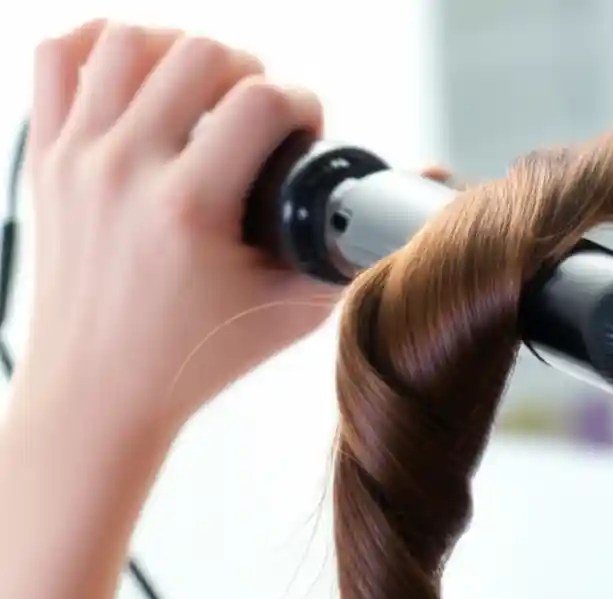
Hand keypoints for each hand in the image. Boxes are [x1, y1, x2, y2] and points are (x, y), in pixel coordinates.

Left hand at [14, 20, 336, 437]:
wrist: (97, 393)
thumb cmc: (196, 359)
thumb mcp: (293, 310)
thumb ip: (352, 251)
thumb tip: (416, 195)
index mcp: (187, 208)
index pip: (262, 101)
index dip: (304, 104)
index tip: (306, 132)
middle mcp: (123, 172)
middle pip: (199, 53)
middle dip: (249, 70)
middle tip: (259, 115)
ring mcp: (75, 159)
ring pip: (127, 42)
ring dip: (180, 51)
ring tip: (205, 90)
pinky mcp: (45, 159)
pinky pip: (55, 57)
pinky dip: (99, 47)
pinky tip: (139, 77)